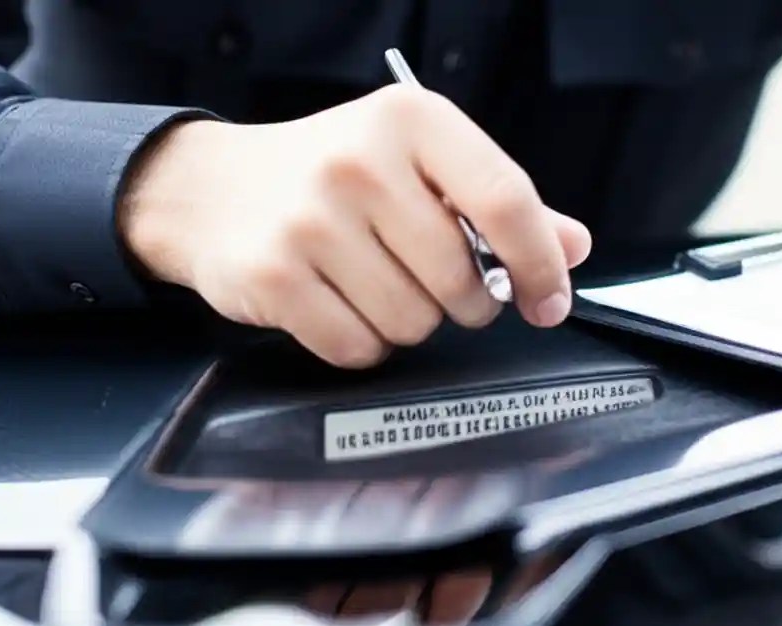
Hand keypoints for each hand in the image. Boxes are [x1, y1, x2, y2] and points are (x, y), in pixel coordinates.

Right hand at [119, 86, 591, 367]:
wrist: (211, 189)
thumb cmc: (332, 174)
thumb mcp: (419, 164)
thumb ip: (499, 205)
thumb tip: (570, 248)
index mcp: (412, 122)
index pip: (505, 200)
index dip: (540, 264)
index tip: (549, 300)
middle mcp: (360, 163)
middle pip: (461, 279)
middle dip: (462, 300)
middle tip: (433, 281)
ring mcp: (311, 220)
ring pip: (413, 322)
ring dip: (408, 321)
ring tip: (375, 282)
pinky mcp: (274, 276)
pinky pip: (359, 347)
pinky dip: (362, 342)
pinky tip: (341, 303)